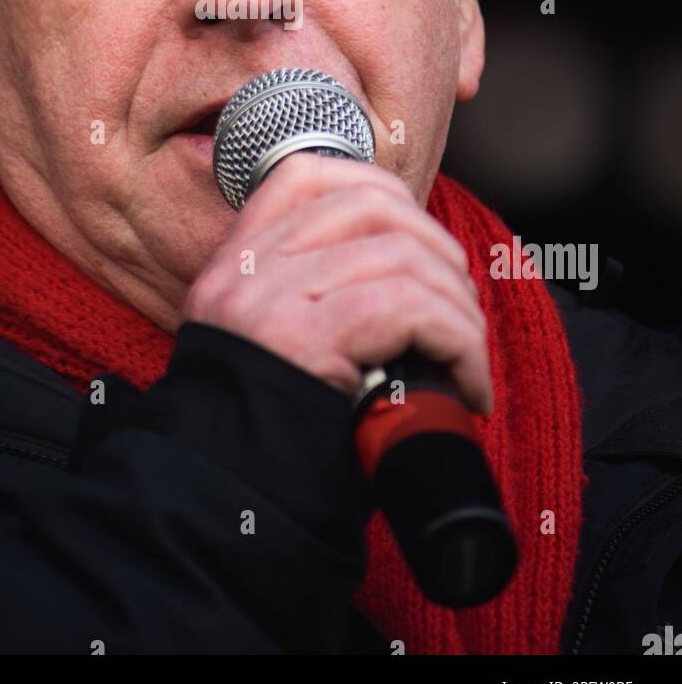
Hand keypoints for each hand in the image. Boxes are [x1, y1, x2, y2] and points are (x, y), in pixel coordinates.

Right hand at [182, 153, 491, 411]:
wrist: (217, 507)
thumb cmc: (268, 437)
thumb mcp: (270, 344)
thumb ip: (309, 296)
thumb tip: (405, 268)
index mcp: (235, 263)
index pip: (308, 176)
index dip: (381, 191)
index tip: (418, 240)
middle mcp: (245, 270)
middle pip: (370, 204)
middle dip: (438, 249)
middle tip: (457, 310)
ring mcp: (269, 299)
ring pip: (403, 255)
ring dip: (460, 308)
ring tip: (466, 356)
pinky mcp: (303, 338)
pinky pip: (411, 307)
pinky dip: (461, 343)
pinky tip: (465, 383)